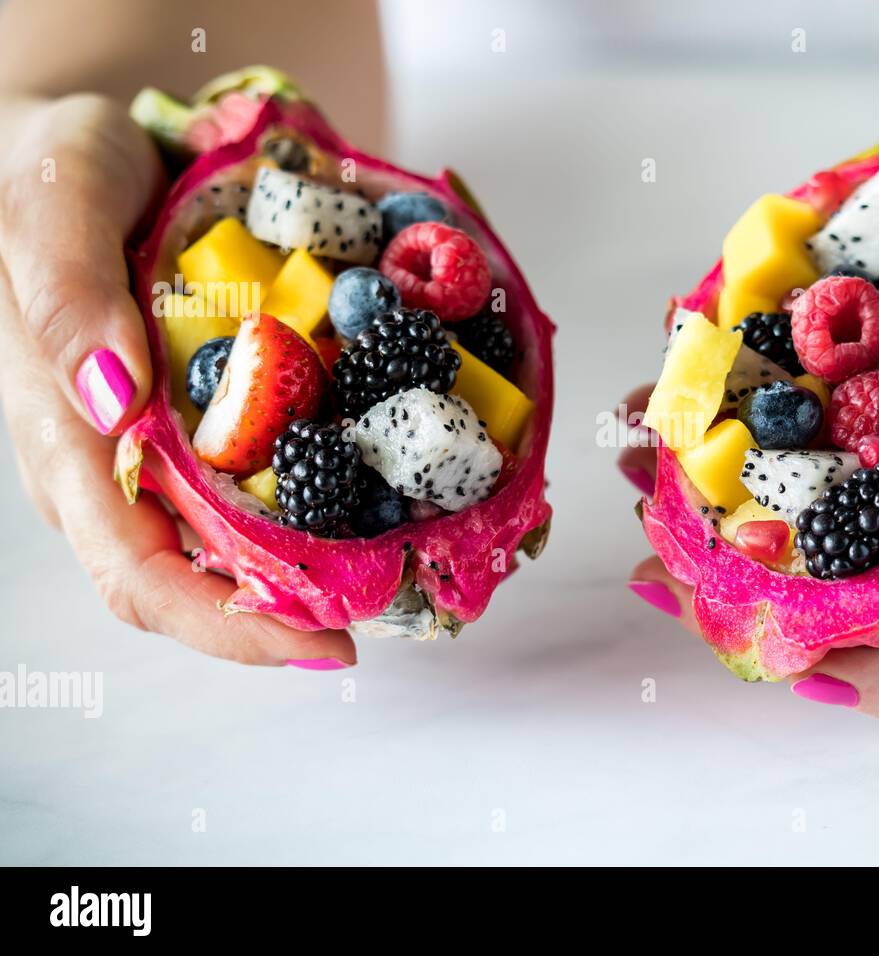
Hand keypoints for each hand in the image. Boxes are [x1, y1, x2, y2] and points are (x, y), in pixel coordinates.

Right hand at [0, 94, 355, 667]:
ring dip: (312, 570)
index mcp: (70, 442)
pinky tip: (378, 493)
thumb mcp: (53, 202)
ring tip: (398, 567)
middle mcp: (115, 466)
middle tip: (391, 606)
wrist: (74, 152)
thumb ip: (67, 296)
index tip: (326, 642)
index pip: (139, 576)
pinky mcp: (197, 420)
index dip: (229, 628)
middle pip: (199, 583)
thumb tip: (114, 402)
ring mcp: (157, 449)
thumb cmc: (51, 174)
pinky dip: (317, 501)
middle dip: (290, 614)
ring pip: (232, 545)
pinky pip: (255, 481)